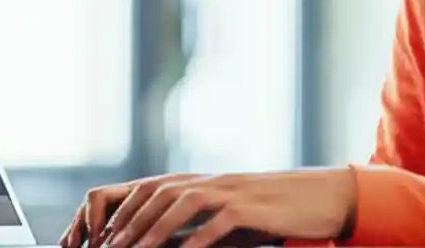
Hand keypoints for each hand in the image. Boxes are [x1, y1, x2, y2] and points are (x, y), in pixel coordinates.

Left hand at [60, 168, 356, 247]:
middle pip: (159, 195)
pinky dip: (199, 239)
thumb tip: (169, 242)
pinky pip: (219, 223)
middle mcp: (211, 182)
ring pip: (182, 204)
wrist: (321, 198)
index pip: (151, 189)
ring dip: (155, 229)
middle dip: (130, 221)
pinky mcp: (252, 209)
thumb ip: (201, 224)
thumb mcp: (231, 215)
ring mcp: (231, 193)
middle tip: (109, 246)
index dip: (124, 210)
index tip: (103, 234)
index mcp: (203, 183)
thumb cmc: (274, 212)